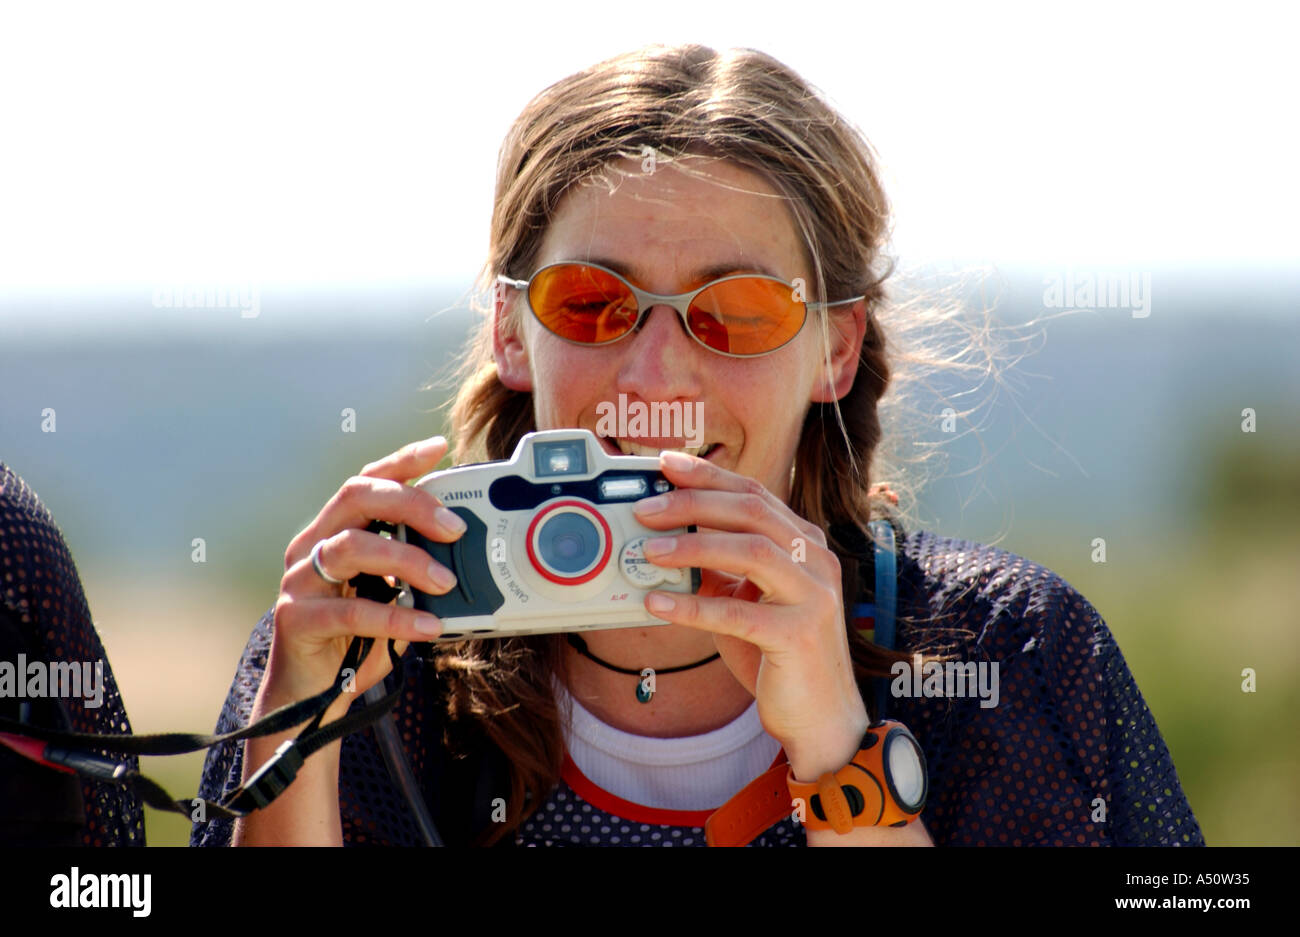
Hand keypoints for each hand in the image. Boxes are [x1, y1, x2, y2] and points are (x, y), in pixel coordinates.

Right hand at [264, 435, 465, 721]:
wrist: (310, 700)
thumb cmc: (354, 642)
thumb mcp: (390, 596)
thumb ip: (413, 570)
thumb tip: (465, 553)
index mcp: (333, 532)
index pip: (365, 481)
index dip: (400, 461)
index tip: (438, 448)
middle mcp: (310, 546)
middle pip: (355, 496)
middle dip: (410, 503)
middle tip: (455, 527)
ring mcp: (299, 581)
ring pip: (351, 547)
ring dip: (407, 560)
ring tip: (446, 582)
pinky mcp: (296, 619)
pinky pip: (352, 611)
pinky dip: (397, 616)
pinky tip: (429, 626)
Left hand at [632, 450, 869, 781]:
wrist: (819, 716)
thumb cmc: (777, 655)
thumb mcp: (744, 601)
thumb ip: (717, 569)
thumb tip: (663, 541)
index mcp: (804, 543)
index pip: (754, 493)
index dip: (708, 475)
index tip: (665, 464)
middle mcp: (816, 560)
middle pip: (751, 511)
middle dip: (692, 503)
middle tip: (645, 510)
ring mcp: (813, 595)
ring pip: (750, 551)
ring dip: (691, 547)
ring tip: (647, 552)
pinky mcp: (799, 635)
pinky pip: (737, 613)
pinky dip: (691, 606)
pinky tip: (656, 604)